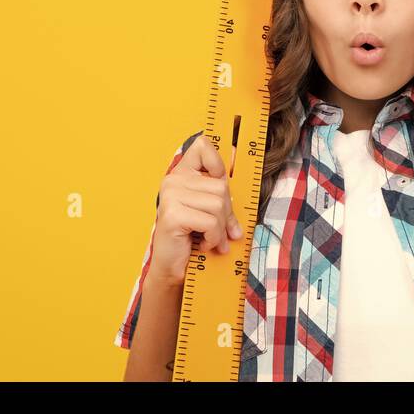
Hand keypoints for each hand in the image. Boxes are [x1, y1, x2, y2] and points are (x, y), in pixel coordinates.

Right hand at [146, 134, 242, 290]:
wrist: (173, 268)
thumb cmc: (193, 237)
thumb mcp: (211, 209)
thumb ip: (221, 191)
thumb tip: (242, 167)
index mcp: (181, 173)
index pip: (203, 145)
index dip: (220, 162)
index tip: (223, 181)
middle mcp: (173, 180)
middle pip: (221, 187)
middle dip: (227, 214)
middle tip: (221, 231)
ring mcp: (170, 195)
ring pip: (218, 205)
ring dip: (220, 230)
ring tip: (212, 239)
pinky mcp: (173, 214)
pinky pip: (210, 222)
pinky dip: (213, 238)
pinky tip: (204, 244)